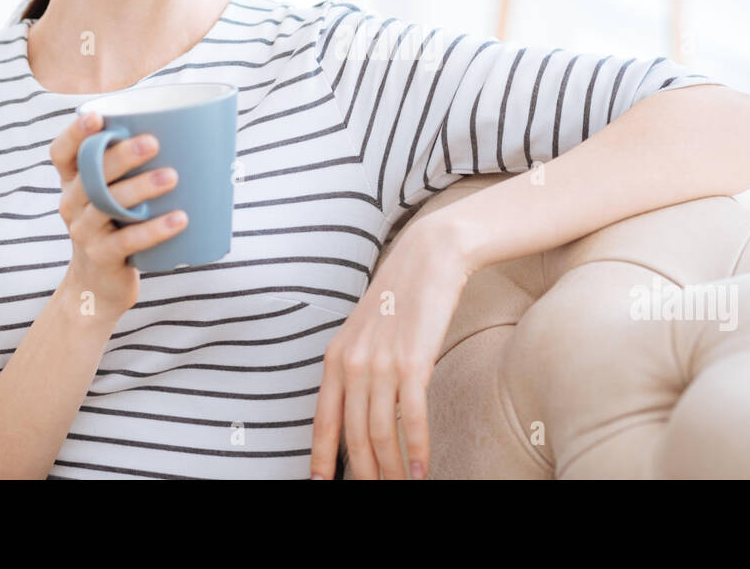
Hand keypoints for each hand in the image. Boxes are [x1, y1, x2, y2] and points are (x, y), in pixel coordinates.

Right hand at [50, 111, 185, 323]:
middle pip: (90, 175)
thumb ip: (137, 169)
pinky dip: (155, 229)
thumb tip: (204, 133)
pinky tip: (180, 219)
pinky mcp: (103, 257)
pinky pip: (127, 241)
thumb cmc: (118, 226)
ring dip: (141, 188)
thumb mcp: (116, 197)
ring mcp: (84, 232)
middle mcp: (72, 203)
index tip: (96, 117)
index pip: (61, 153)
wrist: (99, 287)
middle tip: (153, 142)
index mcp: (73, 182)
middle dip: (121, 155)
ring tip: (172, 177)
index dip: (74, 133)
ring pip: (107, 204)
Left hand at [309, 216, 472, 478]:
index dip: (321, 456)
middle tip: (376, 491)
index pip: (323, 420)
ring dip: (392, 469)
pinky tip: (422, 470)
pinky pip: (412, 419)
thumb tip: (360, 404)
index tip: (321, 483)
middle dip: (365, 472)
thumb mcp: (364, 330)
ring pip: (382, 434)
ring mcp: (381, 364)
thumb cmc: (400, 294)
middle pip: (354, 436)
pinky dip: (417, 451)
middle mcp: (353, 364)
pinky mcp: (413, 363)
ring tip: (401, 487)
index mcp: (335, 357)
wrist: (428, 259)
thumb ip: (357, 365)